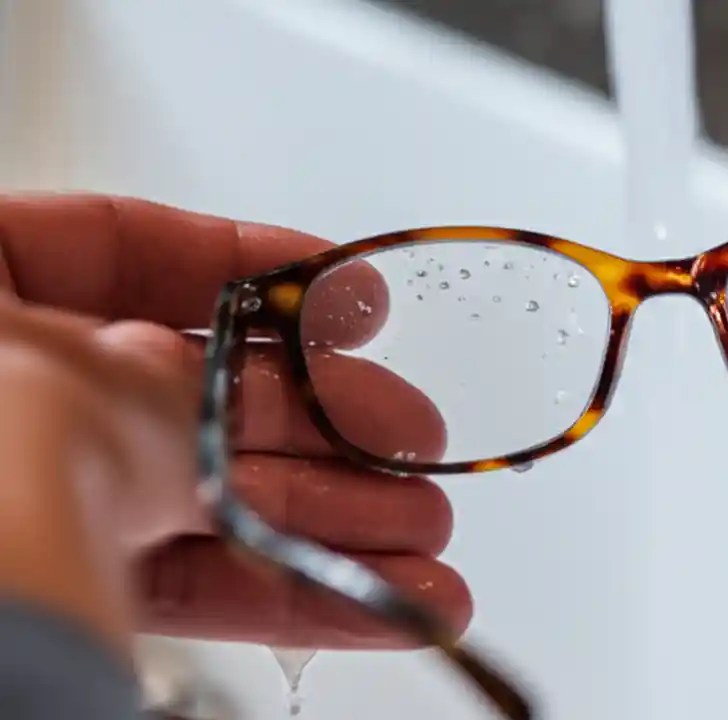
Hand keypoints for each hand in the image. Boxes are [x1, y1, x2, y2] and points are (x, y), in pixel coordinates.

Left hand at [0, 193, 468, 646]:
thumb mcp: (66, 386)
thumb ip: (157, 382)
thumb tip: (201, 395)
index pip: (112, 245)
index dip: (251, 265)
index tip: (346, 296)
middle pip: (189, 388)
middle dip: (322, 426)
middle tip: (412, 445)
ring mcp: (17, 499)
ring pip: (203, 499)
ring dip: (327, 525)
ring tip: (422, 548)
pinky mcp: (52, 589)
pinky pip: (186, 583)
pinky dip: (288, 594)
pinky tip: (378, 605)